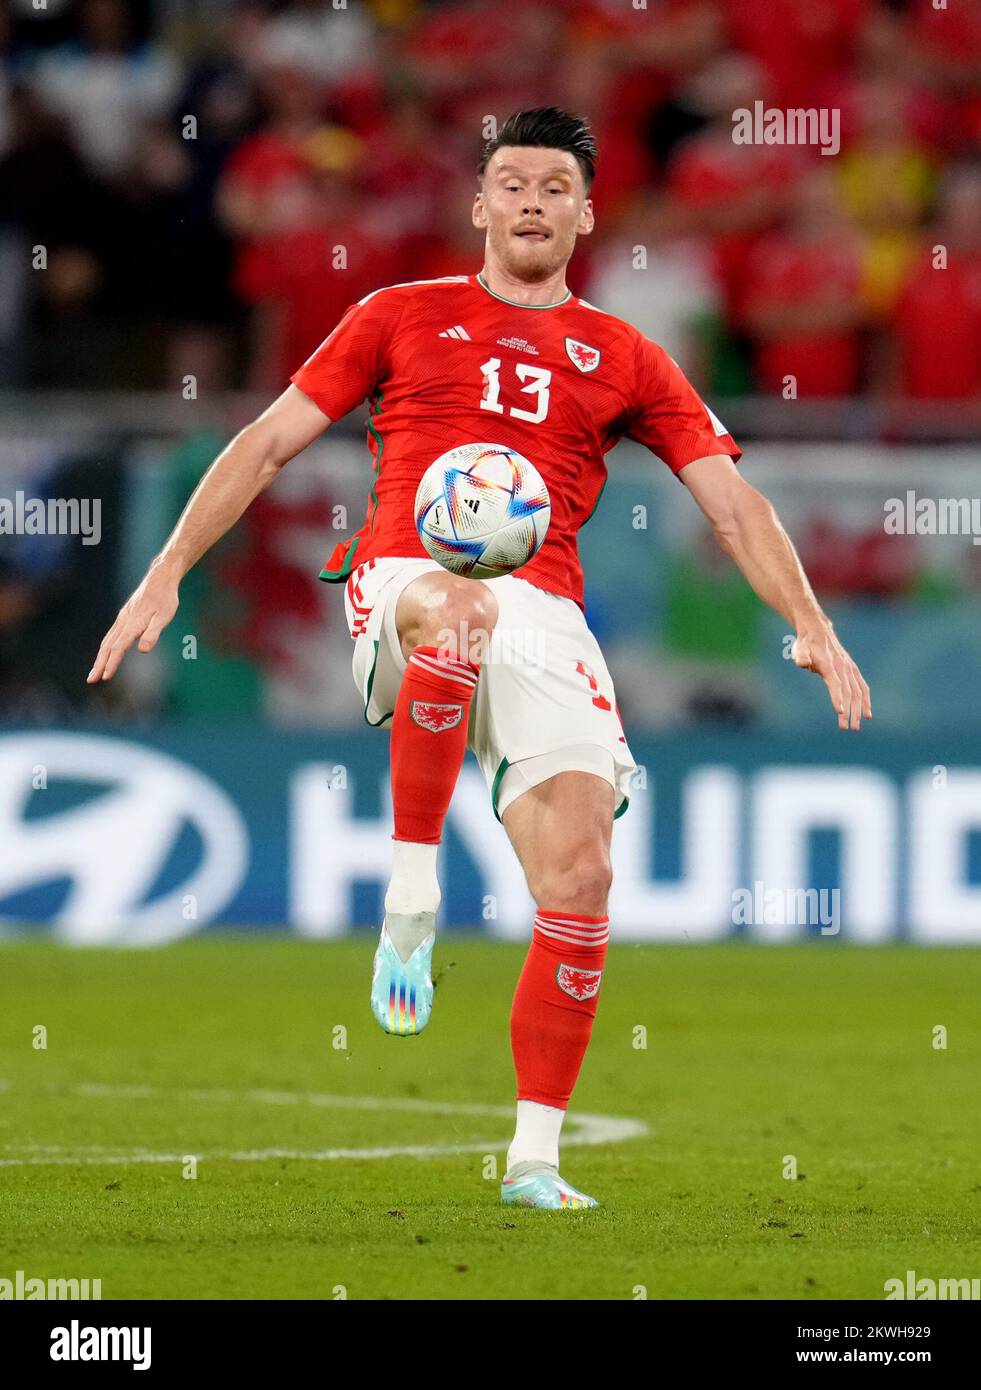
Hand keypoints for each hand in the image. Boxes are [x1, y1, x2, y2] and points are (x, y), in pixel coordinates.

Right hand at [87, 566, 178, 683]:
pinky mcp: (124, 616)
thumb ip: (153, 633)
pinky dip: (105, 647)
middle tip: (91, 680)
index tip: (105, 677)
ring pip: (107, 641)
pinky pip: (111, 635)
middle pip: (108, 647)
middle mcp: (124, 622)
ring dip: (100, 658)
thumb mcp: (164, 617)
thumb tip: (143, 650)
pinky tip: (104, 654)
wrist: (159, 578)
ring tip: (95, 672)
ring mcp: (122, 618)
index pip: (119, 648)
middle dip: (99, 664)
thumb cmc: (165, 598)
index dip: (112, 663)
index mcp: (133, 624)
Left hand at [793, 620, 870, 730]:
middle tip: (848, 728)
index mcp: (829, 664)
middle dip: (849, 711)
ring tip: (856, 726)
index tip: (840, 712)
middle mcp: (843, 667)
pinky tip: (867, 713)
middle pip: (848, 692)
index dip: (837, 697)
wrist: (818, 630)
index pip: (835, 683)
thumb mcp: (799, 649)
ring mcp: (850, 668)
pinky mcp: (853, 670)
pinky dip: (866, 700)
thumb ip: (802, 657)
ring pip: (857, 692)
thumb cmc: (806, 644)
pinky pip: (862, 687)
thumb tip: (803, 663)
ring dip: (858, 710)